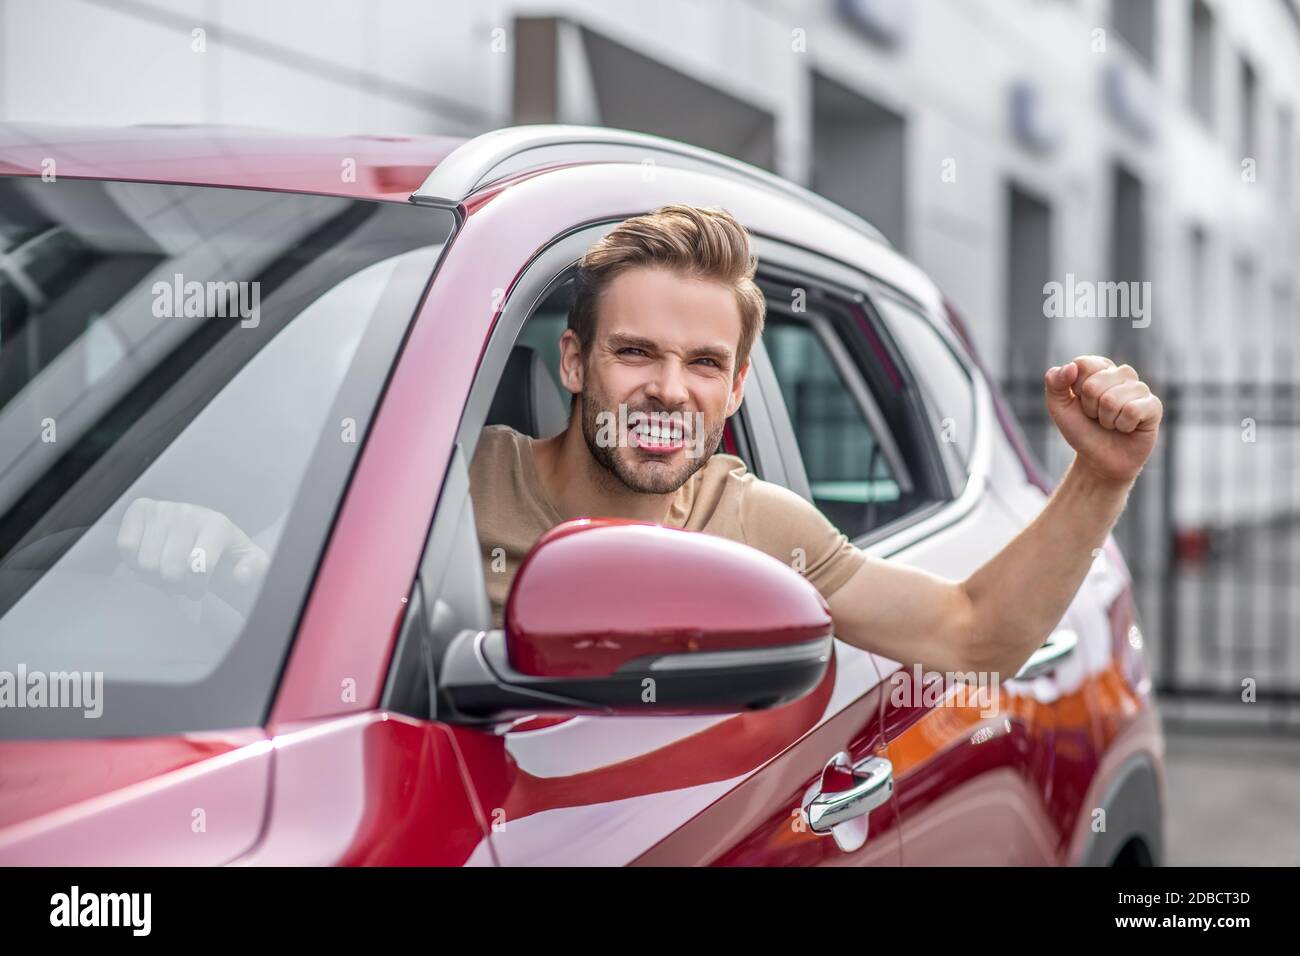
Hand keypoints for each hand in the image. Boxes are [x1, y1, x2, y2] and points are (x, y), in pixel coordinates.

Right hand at [116, 497, 267, 597]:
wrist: (202, 531)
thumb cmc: (224, 551)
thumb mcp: (248, 560)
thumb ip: (254, 569)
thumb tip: (241, 576)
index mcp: (218, 525)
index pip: (200, 567)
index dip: (196, 588)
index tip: (198, 591)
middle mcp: (189, 512)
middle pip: (170, 569)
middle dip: (175, 585)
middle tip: (180, 582)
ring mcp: (164, 509)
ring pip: (146, 562)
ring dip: (153, 576)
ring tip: (165, 571)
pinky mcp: (140, 509)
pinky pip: (125, 546)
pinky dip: (133, 560)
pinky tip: (149, 557)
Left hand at [1044, 355, 1162, 485]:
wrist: (1099, 460)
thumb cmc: (1081, 430)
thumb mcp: (1059, 407)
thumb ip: (1055, 383)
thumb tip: (1071, 366)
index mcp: (1100, 368)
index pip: (1082, 364)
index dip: (1076, 389)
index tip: (1081, 402)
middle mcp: (1122, 373)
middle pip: (1093, 385)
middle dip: (1089, 408)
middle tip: (1096, 417)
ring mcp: (1140, 389)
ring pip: (1111, 400)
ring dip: (1105, 420)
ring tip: (1111, 423)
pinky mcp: (1154, 406)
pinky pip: (1132, 410)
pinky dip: (1122, 425)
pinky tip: (1126, 428)